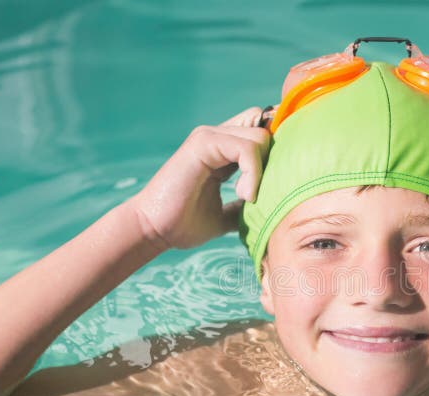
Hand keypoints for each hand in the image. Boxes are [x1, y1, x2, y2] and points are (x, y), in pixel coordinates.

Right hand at [125, 107, 269, 249]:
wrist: (153, 230)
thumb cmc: (184, 225)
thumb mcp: (225, 216)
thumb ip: (244, 208)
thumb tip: (269, 212)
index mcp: (222, 151)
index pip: (261, 135)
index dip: (275, 155)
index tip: (275, 186)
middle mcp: (216, 138)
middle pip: (266, 133)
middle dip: (273, 163)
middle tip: (258, 194)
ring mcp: (208, 137)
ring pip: (260, 137)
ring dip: (262, 171)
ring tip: (248, 198)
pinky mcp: (203, 143)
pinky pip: (247, 148)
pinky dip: (253, 173)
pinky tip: (244, 195)